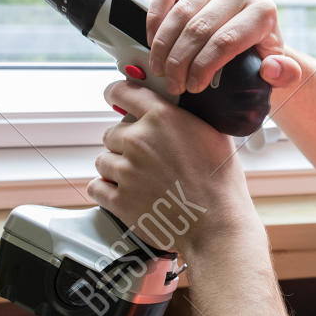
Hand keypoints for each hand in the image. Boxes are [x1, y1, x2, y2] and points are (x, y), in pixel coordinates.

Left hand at [88, 78, 260, 256]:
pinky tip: (125, 193)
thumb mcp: (213, 135)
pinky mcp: (118, 199)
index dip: (115, 94)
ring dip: (116, 168)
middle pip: (111, 133)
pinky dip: (106, 190)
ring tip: (140, 180)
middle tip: (146, 159)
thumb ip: (186, 118)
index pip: (121, 91)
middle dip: (125, 145)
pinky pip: (96, 187)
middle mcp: (139, 140)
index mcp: (162, 118)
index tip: (113, 98)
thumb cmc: (220, 183)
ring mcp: (126, 170)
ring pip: (103, 160)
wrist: (217, 223)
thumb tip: (176, 111)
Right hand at [148, 0, 302, 95]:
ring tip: (160, 69)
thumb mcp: (277, 71)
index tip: (192, 87)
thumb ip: (283, 75)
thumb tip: (271, 69)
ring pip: (181, 13)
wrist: (251, 32)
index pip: (226, 41)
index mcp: (263, 12)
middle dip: (180, 62)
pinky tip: (153, 41)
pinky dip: (155, 18)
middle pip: (200, 29)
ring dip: (164, 45)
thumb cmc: (261, 54)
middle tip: (172, 84)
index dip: (203, 67)